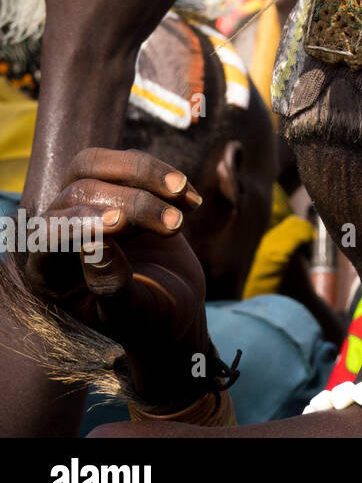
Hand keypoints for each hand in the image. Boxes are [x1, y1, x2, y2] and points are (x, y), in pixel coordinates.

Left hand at [23, 148, 209, 405]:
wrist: (178, 305)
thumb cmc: (149, 318)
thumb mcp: (133, 311)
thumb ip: (110, 281)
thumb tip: (92, 242)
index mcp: (50, 272)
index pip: (47, 234)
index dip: (78, 222)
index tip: (121, 224)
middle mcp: (61, 233)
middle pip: (79, 192)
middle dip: (133, 204)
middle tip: (176, 227)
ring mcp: (87, 207)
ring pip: (97, 164)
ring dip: (145, 173)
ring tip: (184, 197)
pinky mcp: (119, 189)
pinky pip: (132, 164)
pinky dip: (166, 177)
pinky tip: (193, 202)